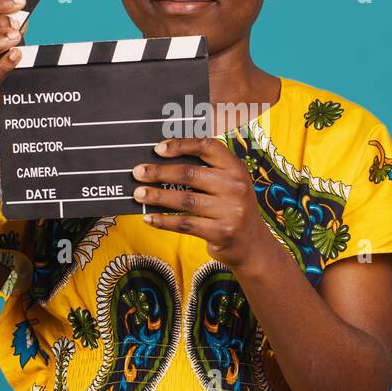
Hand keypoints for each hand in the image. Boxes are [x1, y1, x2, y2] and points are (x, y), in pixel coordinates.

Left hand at [131, 137, 275, 268]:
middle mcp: (236, 186)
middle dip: (159, 172)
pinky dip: (164, 221)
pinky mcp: (222, 232)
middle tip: (138, 172)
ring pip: (184, 200)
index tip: (158, 149)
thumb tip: (161, 162)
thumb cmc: (231, 209)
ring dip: (157, 196)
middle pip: (190, 173)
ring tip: (139, 194)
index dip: (181, 145)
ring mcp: (230, 210)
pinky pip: (185, 224)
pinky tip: (149, 218)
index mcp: (236, 168)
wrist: (253, 245)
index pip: (207, 147)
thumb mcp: (229, 185)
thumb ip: (206, 171)